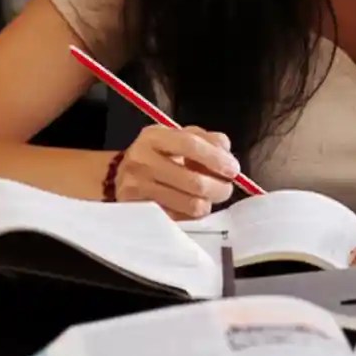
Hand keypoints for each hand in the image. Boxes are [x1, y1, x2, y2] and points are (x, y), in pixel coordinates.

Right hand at [113, 125, 240, 219]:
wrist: (122, 175)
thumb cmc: (159, 154)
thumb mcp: (179, 137)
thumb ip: (207, 140)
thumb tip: (227, 155)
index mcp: (154, 137)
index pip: (190, 145)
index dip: (216, 159)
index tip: (233, 170)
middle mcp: (142, 161)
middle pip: (194, 181)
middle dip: (219, 188)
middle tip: (226, 188)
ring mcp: (138, 188)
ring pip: (191, 204)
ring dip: (207, 203)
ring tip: (206, 197)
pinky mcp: (140, 212)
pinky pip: (180, 218)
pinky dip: (190, 213)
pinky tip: (187, 205)